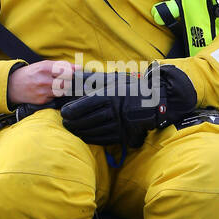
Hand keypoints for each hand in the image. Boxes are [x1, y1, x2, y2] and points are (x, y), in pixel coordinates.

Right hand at [7, 60, 75, 106]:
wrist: (12, 85)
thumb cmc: (30, 73)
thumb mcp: (43, 65)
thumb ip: (61, 65)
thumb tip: (78, 68)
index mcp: (45, 68)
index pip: (67, 72)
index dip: (73, 74)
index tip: (75, 74)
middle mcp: (44, 80)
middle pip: (67, 83)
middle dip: (68, 82)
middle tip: (64, 80)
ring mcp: (43, 92)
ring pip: (62, 92)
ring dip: (61, 89)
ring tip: (53, 85)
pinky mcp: (42, 101)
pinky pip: (55, 98)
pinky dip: (54, 95)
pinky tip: (47, 91)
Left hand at [60, 66, 196, 148]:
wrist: (154, 103)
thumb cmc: (130, 89)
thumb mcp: (114, 81)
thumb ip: (95, 82)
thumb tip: (74, 79)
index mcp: (109, 96)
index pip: (83, 106)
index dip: (70, 111)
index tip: (64, 112)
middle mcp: (113, 111)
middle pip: (85, 120)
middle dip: (72, 123)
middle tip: (65, 122)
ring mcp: (118, 125)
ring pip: (93, 131)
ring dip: (79, 132)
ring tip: (72, 129)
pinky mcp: (123, 135)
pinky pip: (103, 140)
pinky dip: (91, 138)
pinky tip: (85, 136)